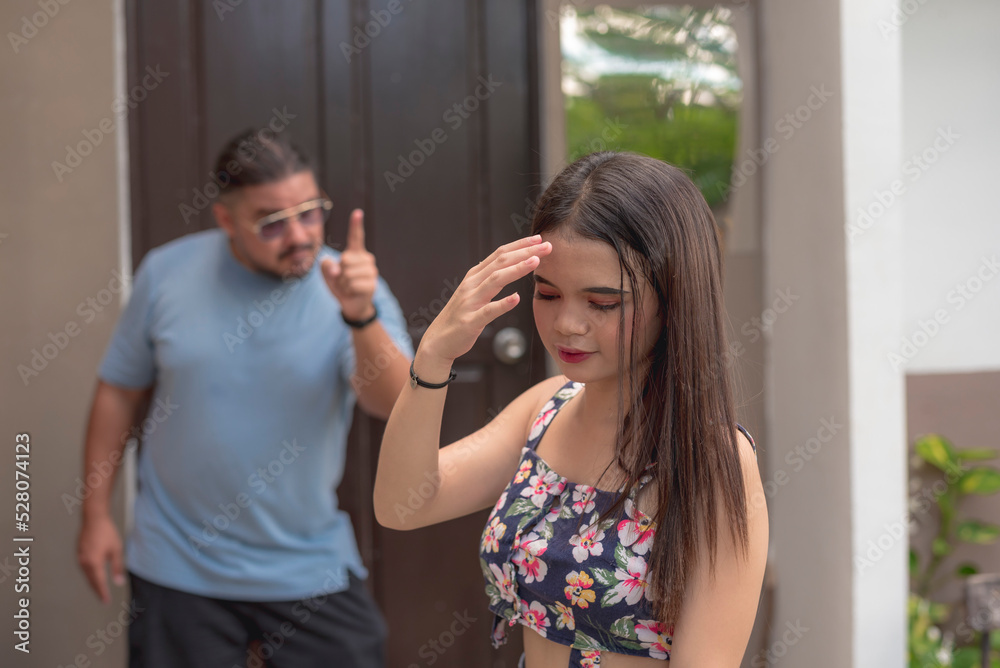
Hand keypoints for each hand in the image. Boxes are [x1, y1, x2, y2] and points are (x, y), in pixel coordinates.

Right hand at [77, 514, 124, 603]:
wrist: (94, 518)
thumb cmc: (107, 532)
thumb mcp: (116, 550)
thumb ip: (117, 567)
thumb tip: (119, 582)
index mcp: (93, 563)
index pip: (99, 583)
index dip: (103, 593)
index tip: (106, 601)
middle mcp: (84, 562)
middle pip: (91, 581)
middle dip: (98, 590)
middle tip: (103, 599)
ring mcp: (80, 558)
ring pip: (87, 575)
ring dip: (93, 583)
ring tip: (100, 590)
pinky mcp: (79, 553)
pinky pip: (84, 569)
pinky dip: (90, 575)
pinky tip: (94, 576)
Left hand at [321, 209, 377, 320]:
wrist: (352, 304)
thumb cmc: (340, 284)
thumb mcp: (328, 273)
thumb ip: (326, 266)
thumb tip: (337, 270)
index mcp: (356, 253)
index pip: (356, 237)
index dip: (356, 225)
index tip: (357, 212)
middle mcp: (366, 259)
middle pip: (345, 259)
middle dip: (339, 272)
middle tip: (344, 280)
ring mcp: (371, 271)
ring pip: (348, 273)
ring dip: (342, 283)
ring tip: (348, 286)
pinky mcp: (372, 284)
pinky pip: (352, 285)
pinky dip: (347, 290)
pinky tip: (353, 292)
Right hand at [418, 235, 551, 365]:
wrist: (438, 341)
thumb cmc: (460, 317)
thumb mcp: (474, 292)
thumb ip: (489, 278)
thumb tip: (509, 264)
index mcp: (474, 276)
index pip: (500, 254)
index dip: (520, 245)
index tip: (539, 239)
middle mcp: (472, 285)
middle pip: (500, 262)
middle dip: (525, 252)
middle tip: (546, 246)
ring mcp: (470, 302)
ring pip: (495, 280)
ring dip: (516, 269)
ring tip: (535, 262)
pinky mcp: (470, 321)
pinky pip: (488, 311)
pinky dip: (502, 304)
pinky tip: (516, 298)